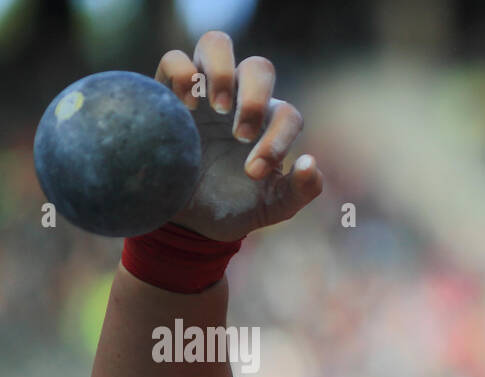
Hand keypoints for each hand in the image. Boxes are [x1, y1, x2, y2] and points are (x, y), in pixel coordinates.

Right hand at [153, 31, 322, 241]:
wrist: (189, 219)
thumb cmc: (235, 207)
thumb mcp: (272, 207)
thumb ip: (300, 190)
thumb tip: (310, 162)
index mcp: (270, 126)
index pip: (287, 114)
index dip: (278, 139)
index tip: (254, 172)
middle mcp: (240, 100)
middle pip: (259, 68)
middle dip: (254, 98)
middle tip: (240, 135)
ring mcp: (204, 91)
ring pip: (218, 44)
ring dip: (221, 72)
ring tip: (215, 108)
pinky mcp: (169, 92)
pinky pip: (175, 58)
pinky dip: (181, 72)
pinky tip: (184, 106)